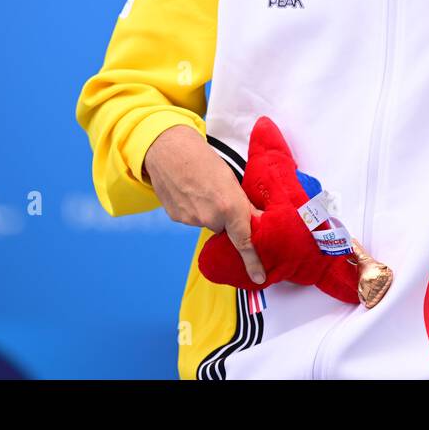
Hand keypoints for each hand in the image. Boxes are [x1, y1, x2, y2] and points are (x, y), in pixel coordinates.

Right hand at [143, 125, 267, 283]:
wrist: (169, 150)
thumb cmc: (203, 160)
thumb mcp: (231, 179)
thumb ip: (243, 203)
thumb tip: (257, 219)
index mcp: (230, 207)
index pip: (245, 241)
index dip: (253, 261)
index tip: (259, 278)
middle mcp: (211, 218)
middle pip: (225, 228)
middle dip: (225, 217)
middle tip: (218, 195)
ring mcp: (191, 220)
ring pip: (207, 222)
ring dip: (207, 211)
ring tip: (200, 188)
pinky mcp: (176, 218)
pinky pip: (191, 219)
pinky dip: (192, 209)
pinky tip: (188, 191)